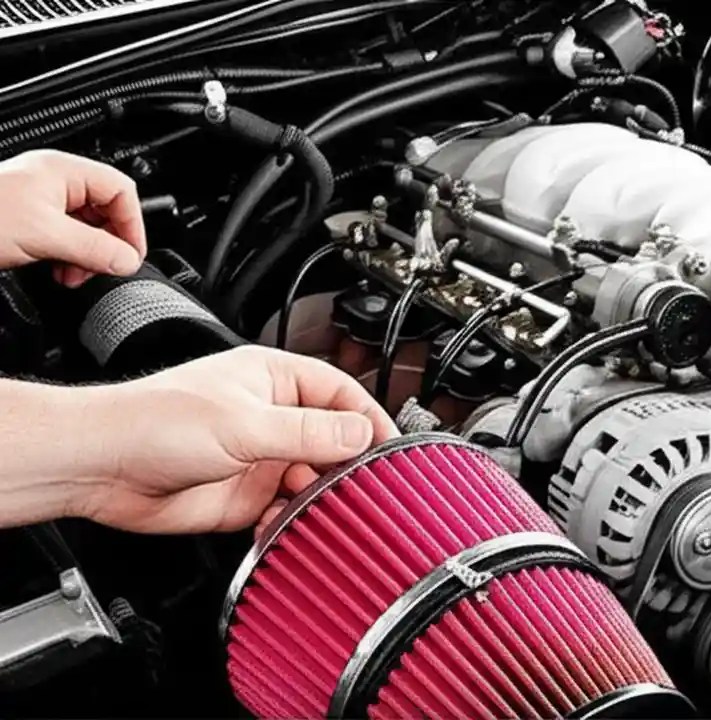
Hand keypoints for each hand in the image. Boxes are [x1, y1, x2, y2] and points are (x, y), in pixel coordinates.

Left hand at [0, 150, 145, 286]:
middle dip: (106, 244)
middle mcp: (54, 180)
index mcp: (63, 170)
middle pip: (106, 211)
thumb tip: (127, 260)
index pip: (121, 192)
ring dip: (87, 255)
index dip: (131, 225)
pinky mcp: (29, 219)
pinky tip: (60, 270)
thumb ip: (94, 249)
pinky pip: (65, 236)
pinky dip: (69, 256)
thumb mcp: (46, 236)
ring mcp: (41, 199)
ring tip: (74, 273)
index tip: (128, 255)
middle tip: (102, 267)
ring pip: (86, 227)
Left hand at [71, 346, 398, 533]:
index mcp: (274, 380)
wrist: (101, 466)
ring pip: (313, 478)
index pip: (341, 393)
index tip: (391, 446)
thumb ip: (307, 432)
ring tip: (325, 507)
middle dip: (348, 463)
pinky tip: (287, 524)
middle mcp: (271, 417)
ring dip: (321, 496)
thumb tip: (360, 434)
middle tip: (364, 483)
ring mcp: (259, 457)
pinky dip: (293, 521)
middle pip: (332, 440)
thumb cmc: (152, 422)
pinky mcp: (245, 496)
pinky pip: (286, 511)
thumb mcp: (243, 424)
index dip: (369, 418)